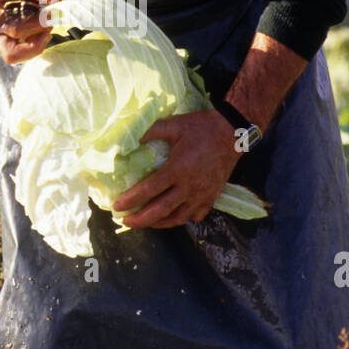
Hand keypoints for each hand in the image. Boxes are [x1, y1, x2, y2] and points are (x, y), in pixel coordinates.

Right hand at [0, 0, 60, 64]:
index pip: (16, 30)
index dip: (38, 25)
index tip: (52, 14)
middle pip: (12, 54)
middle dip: (36, 45)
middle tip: (50, 26)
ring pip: (16, 55)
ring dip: (35, 45)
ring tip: (47, 26)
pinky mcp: (3, 35)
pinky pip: (18, 47)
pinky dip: (32, 41)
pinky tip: (41, 27)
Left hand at [111, 108, 238, 229]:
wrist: (232, 133)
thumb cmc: (202, 128)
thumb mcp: (175, 124)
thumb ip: (152, 131)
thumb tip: (132, 139)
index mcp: (178, 169)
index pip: (149, 190)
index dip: (131, 200)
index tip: (117, 205)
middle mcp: (190, 186)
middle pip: (161, 211)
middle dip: (140, 219)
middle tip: (126, 221)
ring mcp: (202, 195)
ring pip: (177, 218)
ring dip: (159, 223)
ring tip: (145, 222)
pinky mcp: (212, 197)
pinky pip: (194, 216)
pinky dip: (181, 219)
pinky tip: (171, 217)